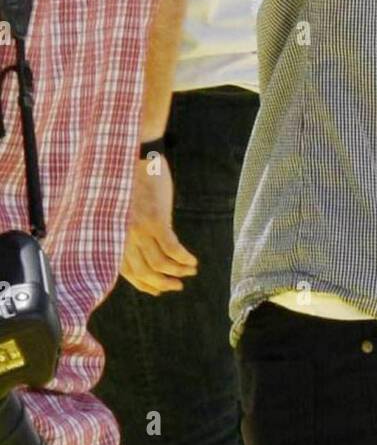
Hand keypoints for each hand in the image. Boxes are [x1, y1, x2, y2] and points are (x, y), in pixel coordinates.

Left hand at [120, 152, 198, 295]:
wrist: (136, 155)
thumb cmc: (130, 179)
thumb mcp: (125, 209)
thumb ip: (130, 229)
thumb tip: (145, 247)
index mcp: (116, 235)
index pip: (128, 272)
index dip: (144, 284)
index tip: (158, 289)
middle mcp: (125, 237)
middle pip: (144, 272)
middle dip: (162, 283)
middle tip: (177, 286)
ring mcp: (140, 230)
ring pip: (160, 264)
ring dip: (177, 272)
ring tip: (189, 272)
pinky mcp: (156, 220)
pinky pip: (173, 248)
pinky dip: (184, 259)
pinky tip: (192, 261)